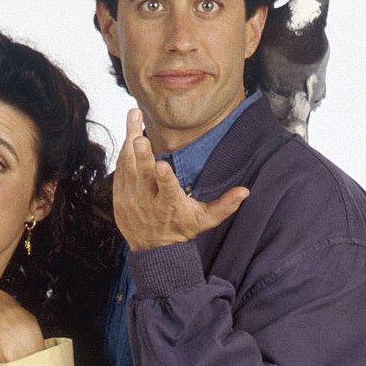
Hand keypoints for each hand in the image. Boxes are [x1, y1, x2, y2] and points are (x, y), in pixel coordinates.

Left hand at [113, 109, 247, 251]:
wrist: (153, 250)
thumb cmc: (181, 230)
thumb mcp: (204, 221)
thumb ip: (224, 206)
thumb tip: (245, 191)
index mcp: (170, 206)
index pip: (167, 190)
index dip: (164, 178)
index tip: (162, 165)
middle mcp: (147, 202)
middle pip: (143, 176)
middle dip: (142, 157)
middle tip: (140, 137)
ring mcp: (131, 199)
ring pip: (128, 167)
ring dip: (129, 141)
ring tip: (133, 115)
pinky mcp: (120, 196)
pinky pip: (120, 170)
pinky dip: (124, 152)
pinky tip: (129, 132)